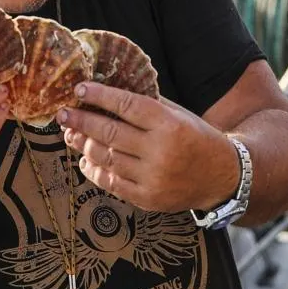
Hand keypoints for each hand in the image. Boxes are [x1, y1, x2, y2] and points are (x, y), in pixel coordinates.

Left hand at [56, 82, 241, 213]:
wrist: (223, 178)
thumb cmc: (197, 139)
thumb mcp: (179, 114)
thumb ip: (149, 105)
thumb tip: (109, 92)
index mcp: (170, 125)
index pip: (126, 106)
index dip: (100, 96)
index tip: (79, 89)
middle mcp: (160, 151)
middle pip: (110, 133)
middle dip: (81, 121)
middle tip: (64, 113)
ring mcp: (153, 178)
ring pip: (106, 158)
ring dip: (83, 145)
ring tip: (71, 134)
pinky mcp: (147, 198)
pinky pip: (111, 183)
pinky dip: (94, 170)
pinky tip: (85, 159)